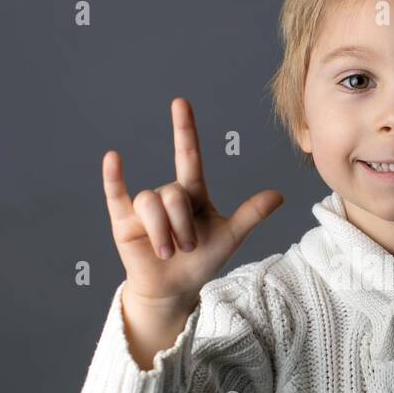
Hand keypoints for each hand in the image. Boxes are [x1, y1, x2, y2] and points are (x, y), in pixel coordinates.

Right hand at [102, 97, 283, 307]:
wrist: (175, 290)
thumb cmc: (201, 262)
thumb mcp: (230, 238)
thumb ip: (251, 214)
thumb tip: (280, 194)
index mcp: (193, 194)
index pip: (188, 156)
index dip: (184, 129)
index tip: (181, 102)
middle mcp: (167, 195)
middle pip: (173, 194)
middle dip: (183, 226)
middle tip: (187, 248)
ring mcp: (144, 207)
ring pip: (150, 202)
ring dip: (163, 232)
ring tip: (167, 252)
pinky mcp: (123, 220)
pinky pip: (116, 194)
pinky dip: (113, 176)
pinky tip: (114, 158)